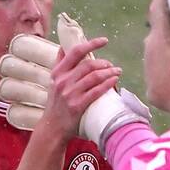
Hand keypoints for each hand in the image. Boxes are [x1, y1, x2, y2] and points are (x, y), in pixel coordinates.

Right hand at [0, 15, 120, 136]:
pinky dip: (107, 84)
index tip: (104, 40)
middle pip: (88, 65)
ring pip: (94, 77)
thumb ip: (59, 64)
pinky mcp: (77, 106)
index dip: (91, 44)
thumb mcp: (53, 82)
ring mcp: (70, 94)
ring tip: (116, 72)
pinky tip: (114, 81)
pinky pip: (96, 91)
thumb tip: (63, 46)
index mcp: (57, 72)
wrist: (52, 128)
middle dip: (103, 63)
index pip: (76, 52)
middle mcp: (63, 81)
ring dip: (109, 72)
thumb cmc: (55, 105)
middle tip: (111, 65)